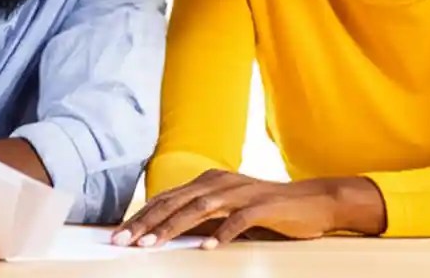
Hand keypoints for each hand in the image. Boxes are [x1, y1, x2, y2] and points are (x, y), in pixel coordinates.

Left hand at [111, 170, 385, 248]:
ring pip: (199, 209)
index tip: (117, 234)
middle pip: (175, 202)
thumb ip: (198, 217)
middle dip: (146, 223)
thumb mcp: (226, 210)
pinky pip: (238, 220)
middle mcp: (219, 182)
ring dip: (173, 228)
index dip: (140, 217)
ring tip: (153, 245)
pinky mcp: (263, 205)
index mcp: (207, 181)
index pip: (165, 199)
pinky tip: (206, 248)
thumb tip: (163, 232)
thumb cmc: (264, 210)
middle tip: (123, 241)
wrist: (312, 202)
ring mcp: (241, 192)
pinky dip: (221, 233)